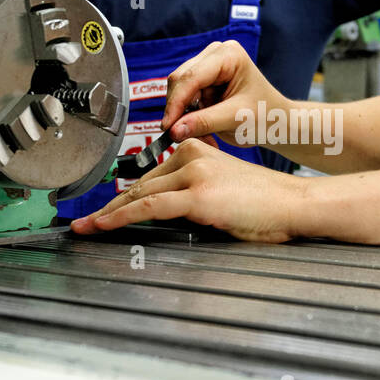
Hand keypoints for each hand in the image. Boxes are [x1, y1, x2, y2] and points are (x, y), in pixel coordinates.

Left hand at [70, 139, 309, 242]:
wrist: (295, 204)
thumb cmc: (266, 205)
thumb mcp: (222, 191)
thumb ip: (192, 195)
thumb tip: (165, 212)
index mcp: (196, 150)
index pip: (150, 177)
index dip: (122, 196)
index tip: (102, 211)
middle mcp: (191, 156)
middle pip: (139, 186)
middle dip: (109, 207)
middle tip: (84, 222)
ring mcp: (193, 174)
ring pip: (138, 196)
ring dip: (107, 215)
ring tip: (85, 229)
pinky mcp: (197, 195)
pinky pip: (147, 207)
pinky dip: (120, 217)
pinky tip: (102, 227)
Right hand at [158, 39, 287, 148]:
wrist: (277, 120)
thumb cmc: (266, 116)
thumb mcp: (236, 120)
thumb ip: (204, 123)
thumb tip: (173, 130)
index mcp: (229, 55)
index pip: (191, 77)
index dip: (176, 103)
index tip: (167, 128)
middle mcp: (215, 53)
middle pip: (180, 81)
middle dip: (180, 111)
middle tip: (183, 137)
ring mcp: (208, 64)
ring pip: (178, 91)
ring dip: (185, 118)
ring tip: (205, 137)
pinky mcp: (203, 79)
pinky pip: (184, 99)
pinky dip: (189, 118)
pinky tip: (204, 131)